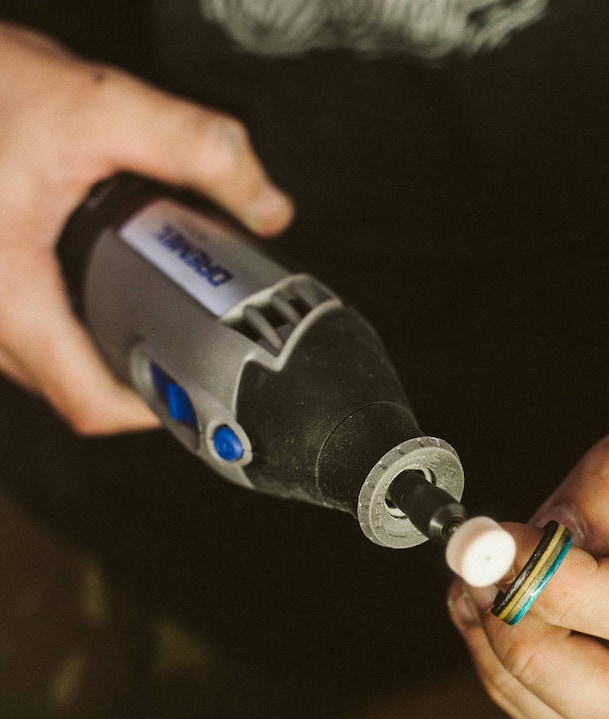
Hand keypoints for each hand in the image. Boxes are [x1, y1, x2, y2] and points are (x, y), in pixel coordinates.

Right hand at [0, 22, 292, 432]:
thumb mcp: (105, 105)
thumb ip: (198, 149)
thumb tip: (268, 208)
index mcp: (8, 291)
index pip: (85, 399)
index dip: (151, 410)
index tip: (197, 394)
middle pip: (72, 388)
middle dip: (139, 378)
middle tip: (193, 349)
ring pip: (50, 365)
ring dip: (106, 354)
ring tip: (162, 322)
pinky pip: (34, 334)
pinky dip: (79, 328)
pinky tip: (113, 293)